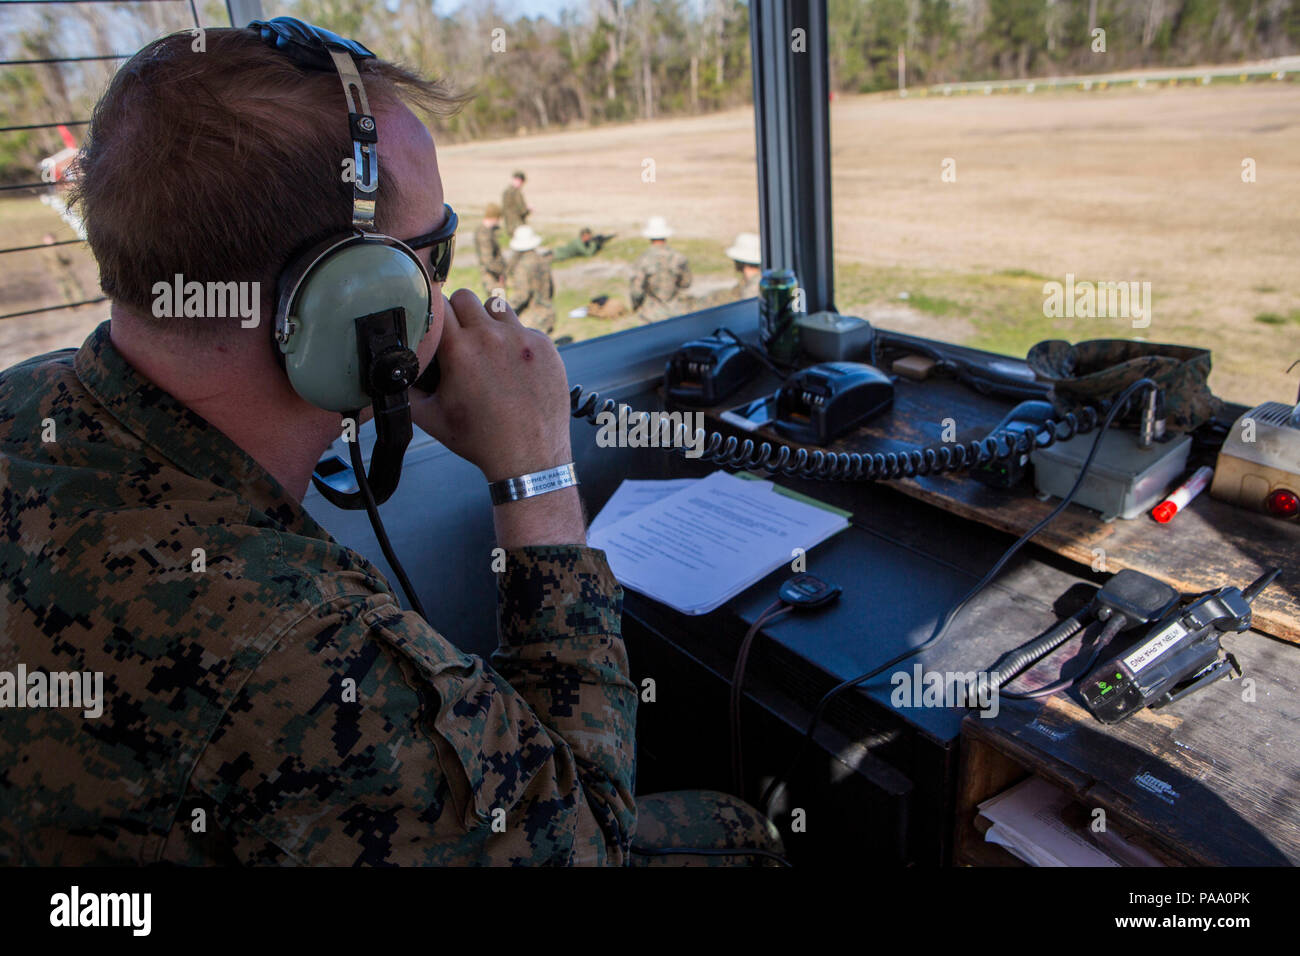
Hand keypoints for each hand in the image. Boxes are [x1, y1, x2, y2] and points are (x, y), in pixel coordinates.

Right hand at [409, 289, 571, 483]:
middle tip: (460, 336)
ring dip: (489, 321)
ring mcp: (523, 339)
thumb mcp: (430, 418)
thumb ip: (404, 390)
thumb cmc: (478, 439)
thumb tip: (389, 373)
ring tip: (488, 346)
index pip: (437, 304)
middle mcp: (492, 337)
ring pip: (497, 306)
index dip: (432, 313)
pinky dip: (516, 341)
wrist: (528, 456)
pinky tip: (513, 366)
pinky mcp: (545, 347)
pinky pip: (524, 328)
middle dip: (459, 313)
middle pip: (466, 297)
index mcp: (460, 350)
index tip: (434, 326)